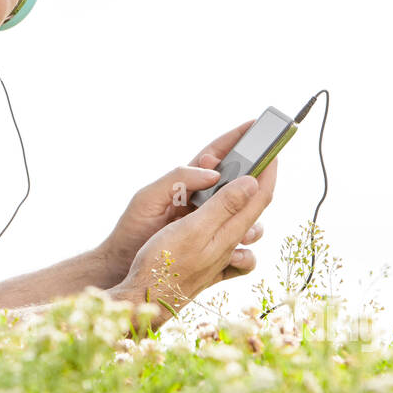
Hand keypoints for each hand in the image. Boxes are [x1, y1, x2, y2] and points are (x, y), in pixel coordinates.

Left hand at [96, 118, 269, 283]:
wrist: (121, 267)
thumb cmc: (131, 230)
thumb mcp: (147, 198)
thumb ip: (177, 179)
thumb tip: (213, 172)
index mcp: (186, 183)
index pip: (215, 156)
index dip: (235, 139)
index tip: (255, 125)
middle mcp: (201, 201)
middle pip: (237, 181)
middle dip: (256, 169)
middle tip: (271, 160)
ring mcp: (208, 224)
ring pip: (243, 214)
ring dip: (253, 211)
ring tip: (255, 208)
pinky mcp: (211, 249)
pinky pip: (237, 245)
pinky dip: (245, 246)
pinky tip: (243, 247)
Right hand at [110, 156, 276, 327]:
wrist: (146, 301)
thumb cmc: (164, 264)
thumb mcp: (194, 229)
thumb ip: (224, 206)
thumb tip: (253, 183)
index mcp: (229, 232)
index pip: (259, 197)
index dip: (268, 172)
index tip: (273, 151)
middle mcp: (230, 245)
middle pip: (254, 210)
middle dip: (259, 184)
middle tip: (258, 161)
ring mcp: (220, 258)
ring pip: (244, 229)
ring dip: (245, 207)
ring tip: (238, 189)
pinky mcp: (208, 268)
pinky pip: (232, 250)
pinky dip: (234, 237)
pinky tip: (222, 232)